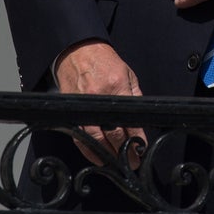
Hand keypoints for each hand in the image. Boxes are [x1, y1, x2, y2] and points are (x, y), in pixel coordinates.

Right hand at [54, 40, 145, 167]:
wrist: (78, 50)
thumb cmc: (104, 61)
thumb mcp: (127, 74)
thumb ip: (134, 97)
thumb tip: (141, 121)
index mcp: (118, 88)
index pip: (131, 122)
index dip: (137, 140)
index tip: (141, 150)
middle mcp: (100, 98)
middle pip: (113, 134)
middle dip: (124, 152)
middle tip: (132, 162)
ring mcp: (84, 105)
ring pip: (95, 139)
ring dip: (107, 155)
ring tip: (116, 164)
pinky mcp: (72, 109)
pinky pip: (79, 135)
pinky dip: (88, 149)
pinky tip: (97, 156)